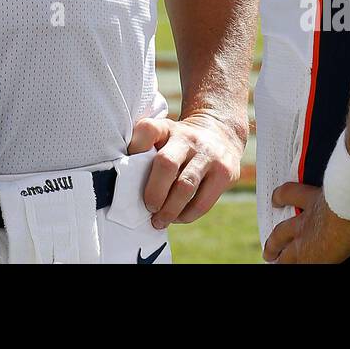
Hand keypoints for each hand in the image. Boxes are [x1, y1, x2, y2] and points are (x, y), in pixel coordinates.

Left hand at [129, 111, 245, 229]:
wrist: (220, 132)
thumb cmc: (180, 143)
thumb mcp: (163, 135)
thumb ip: (145, 150)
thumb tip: (124, 183)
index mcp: (167, 127)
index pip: (148, 129)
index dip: (136, 147)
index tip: (128, 168)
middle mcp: (188, 138)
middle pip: (166, 164)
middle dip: (153, 192)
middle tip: (148, 207)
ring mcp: (209, 155)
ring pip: (185, 187)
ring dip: (169, 210)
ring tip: (159, 221)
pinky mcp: (225, 173)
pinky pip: (202, 202)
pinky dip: (186, 215)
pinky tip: (178, 217)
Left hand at [263, 164, 349, 262]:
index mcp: (322, 200)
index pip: (297, 194)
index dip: (287, 195)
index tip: (278, 196)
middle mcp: (310, 217)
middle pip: (287, 225)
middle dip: (278, 235)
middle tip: (269, 244)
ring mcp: (307, 236)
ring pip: (284, 244)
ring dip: (277, 251)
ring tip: (269, 258)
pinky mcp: (310, 253)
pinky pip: (294, 263)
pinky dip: (288, 265)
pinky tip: (279, 269)